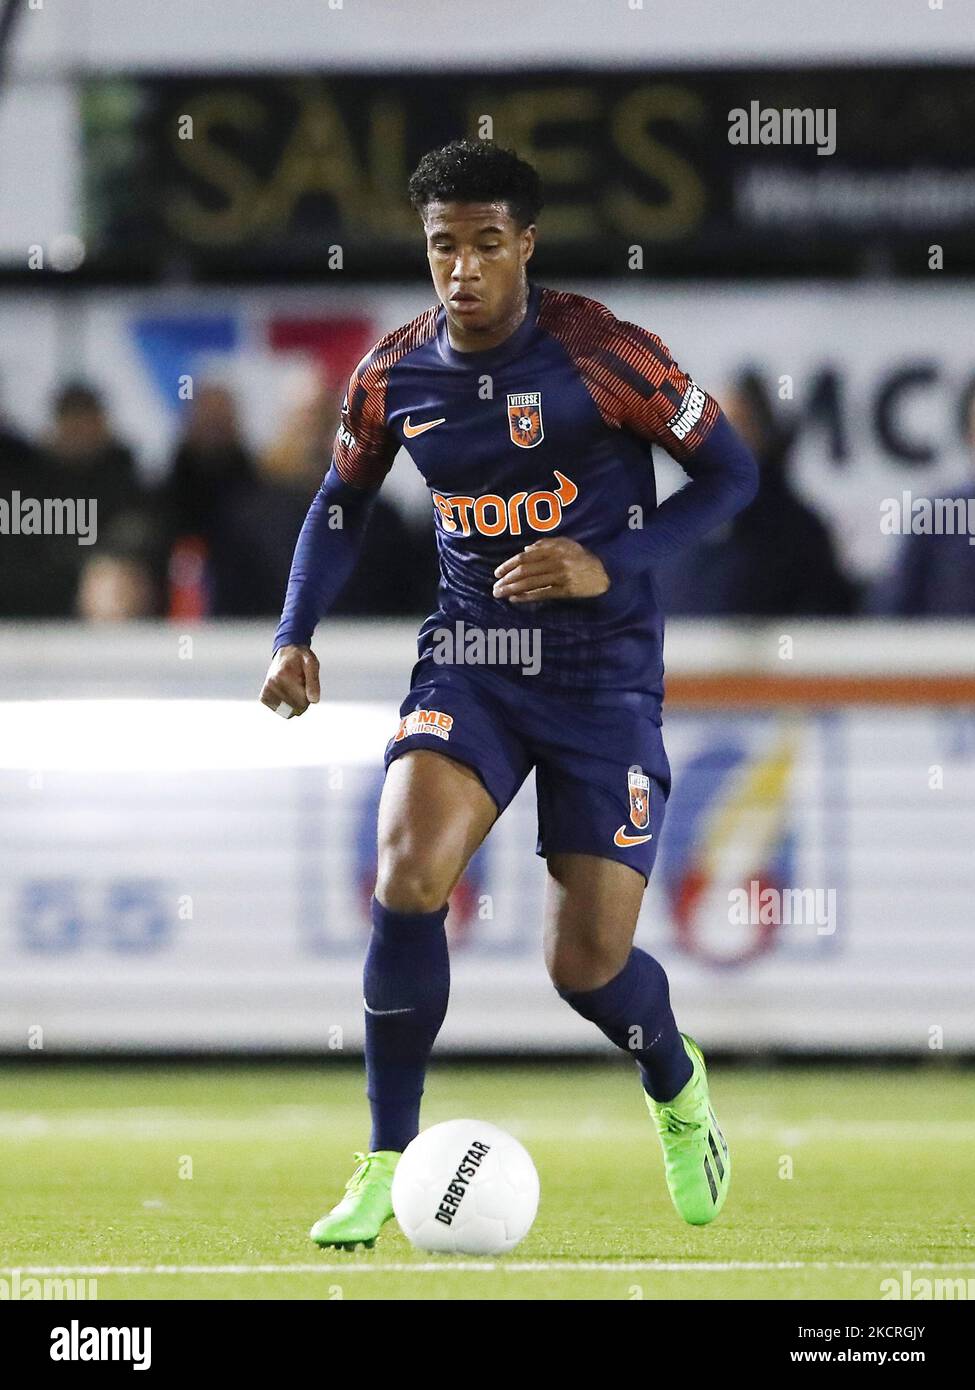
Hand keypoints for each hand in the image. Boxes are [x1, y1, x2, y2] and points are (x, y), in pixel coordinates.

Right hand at [259, 644, 320, 717]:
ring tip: (293, 687)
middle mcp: (272, 683)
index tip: (307, 684)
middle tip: (300, 685)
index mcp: (284, 675)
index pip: (302, 702)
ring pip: (286, 711)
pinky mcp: (264, 695)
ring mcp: (267, 690)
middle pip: (295, 708)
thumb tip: (314, 701)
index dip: (309, 697)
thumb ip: (313, 682)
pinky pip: (278, 709)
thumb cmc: (302, 658)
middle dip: (302, 700)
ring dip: (293, 702)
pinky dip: (284, 704)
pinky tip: (286, 692)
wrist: (287, 651)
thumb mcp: (312, 664)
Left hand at [492, 537, 610, 602]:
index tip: (497, 573)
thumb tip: (526, 549)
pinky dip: (527, 597)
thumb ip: (546, 544)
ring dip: (513, 589)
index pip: (525, 557)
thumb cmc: (583, 558)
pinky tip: (515, 599)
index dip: (508, 565)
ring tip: (500, 594)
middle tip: (495, 587)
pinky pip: (542, 594)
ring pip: (531, 583)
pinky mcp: (566, 590)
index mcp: (553, 550)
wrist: (606, 572)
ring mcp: (561, 577)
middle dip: (507, 579)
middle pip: (525, 571)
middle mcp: (555, 562)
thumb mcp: (566, 544)